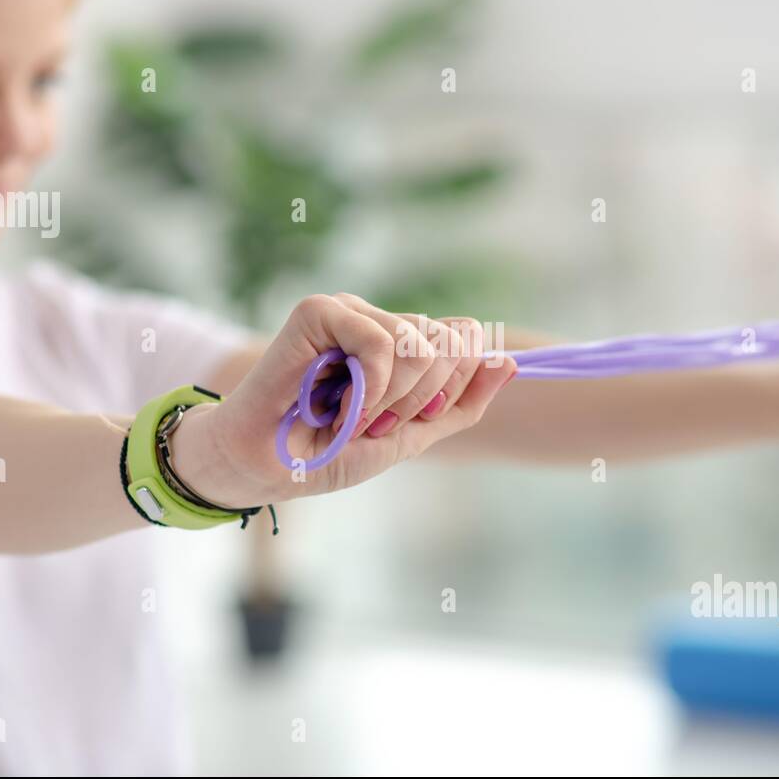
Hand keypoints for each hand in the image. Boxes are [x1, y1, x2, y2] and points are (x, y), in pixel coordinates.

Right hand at [173, 293, 517, 504]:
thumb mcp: (411, 435)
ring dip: (391, 400)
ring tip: (348, 417)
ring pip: (419, 342)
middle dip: (419, 400)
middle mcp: (381, 319)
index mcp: (404, 342)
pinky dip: (371, 387)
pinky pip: (383, 342)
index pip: (466, 337)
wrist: (267, 468)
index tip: (407, 422)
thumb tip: (511, 361)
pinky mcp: (320, 311)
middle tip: (372, 424)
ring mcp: (351, 311)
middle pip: (449, 339)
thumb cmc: (328, 451)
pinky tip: (338, 404)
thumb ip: (461, 403)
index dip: (451, 387)